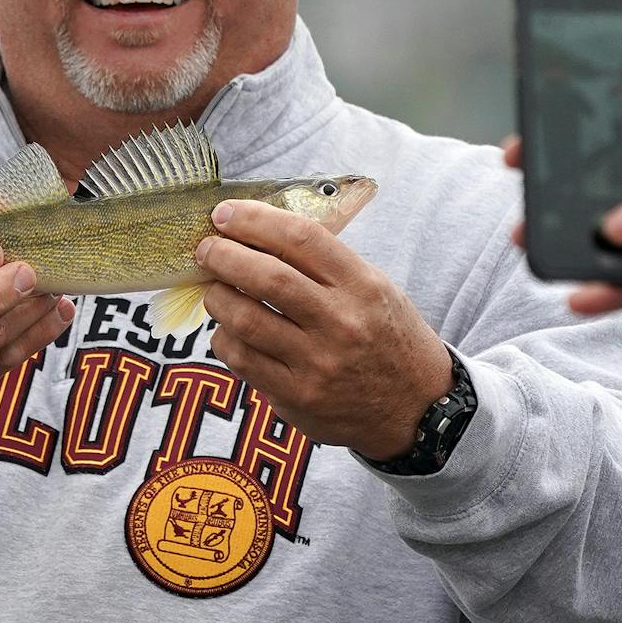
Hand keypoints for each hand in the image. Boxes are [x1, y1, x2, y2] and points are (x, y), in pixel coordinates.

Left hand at [194, 202, 451, 460]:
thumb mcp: (375, 288)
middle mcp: (341, 323)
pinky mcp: (296, 397)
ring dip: (216, 298)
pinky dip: (224, 338)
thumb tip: (257, 232)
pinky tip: (228, 328)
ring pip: (244, 320)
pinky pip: (241, 360)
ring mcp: (317, 364)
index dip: (255, 220)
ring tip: (213, 289)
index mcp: (362, 286)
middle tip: (205, 249)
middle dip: (224, 256)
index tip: (225, 214)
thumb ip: (324, 263)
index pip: (301, 238)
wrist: (415, 409)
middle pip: (266, 278)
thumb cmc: (386, 337)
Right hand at [503, 64, 621, 350]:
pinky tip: (578, 293)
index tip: (603, 67)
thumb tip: (609, 229)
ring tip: (527, 234)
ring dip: (563, 232)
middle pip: (613, 165)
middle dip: (567, 162)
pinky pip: (615, 286)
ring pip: (601, 228)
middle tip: (525, 159)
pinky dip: (594, 291)